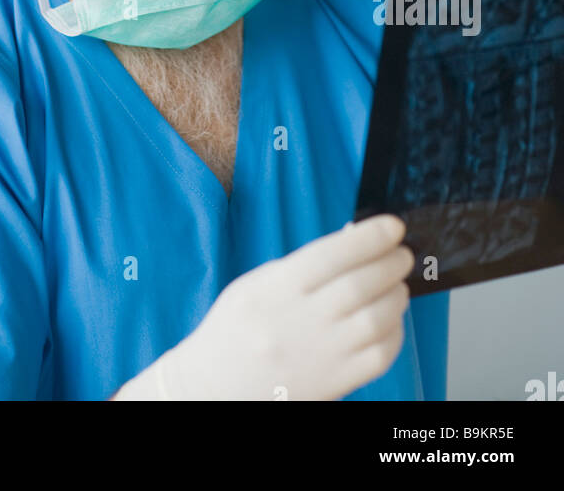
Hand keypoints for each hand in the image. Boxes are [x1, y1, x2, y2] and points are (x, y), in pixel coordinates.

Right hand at [113, 214, 412, 401]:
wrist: (213, 388)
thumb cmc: (234, 330)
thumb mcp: (256, 284)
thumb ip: (302, 266)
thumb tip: (352, 244)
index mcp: (274, 288)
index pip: (333, 254)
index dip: (370, 236)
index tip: (393, 226)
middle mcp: (298, 322)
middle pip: (361, 285)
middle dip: (391, 263)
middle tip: (402, 254)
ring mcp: (318, 357)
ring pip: (376, 320)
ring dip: (396, 297)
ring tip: (398, 286)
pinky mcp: (332, 385)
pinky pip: (378, 357)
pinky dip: (394, 334)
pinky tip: (391, 321)